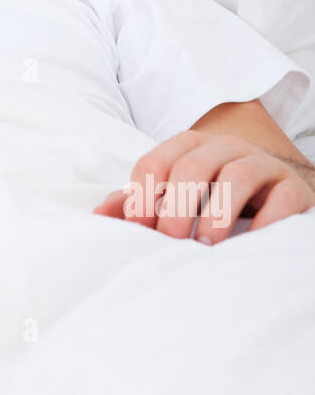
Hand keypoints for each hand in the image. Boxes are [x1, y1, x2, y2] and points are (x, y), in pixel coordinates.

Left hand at [92, 130, 314, 243]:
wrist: (276, 188)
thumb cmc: (213, 195)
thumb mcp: (175, 194)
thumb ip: (138, 202)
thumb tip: (99, 215)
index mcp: (189, 146)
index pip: (154, 163)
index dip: (141, 200)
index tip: (140, 234)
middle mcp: (225, 148)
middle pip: (192, 167)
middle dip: (175, 210)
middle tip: (172, 244)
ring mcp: (262, 164)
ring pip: (237, 176)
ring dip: (216, 216)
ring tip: (205, 247)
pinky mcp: (294, 187)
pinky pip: (283, 198)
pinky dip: (265, 223)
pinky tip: (248, 246)